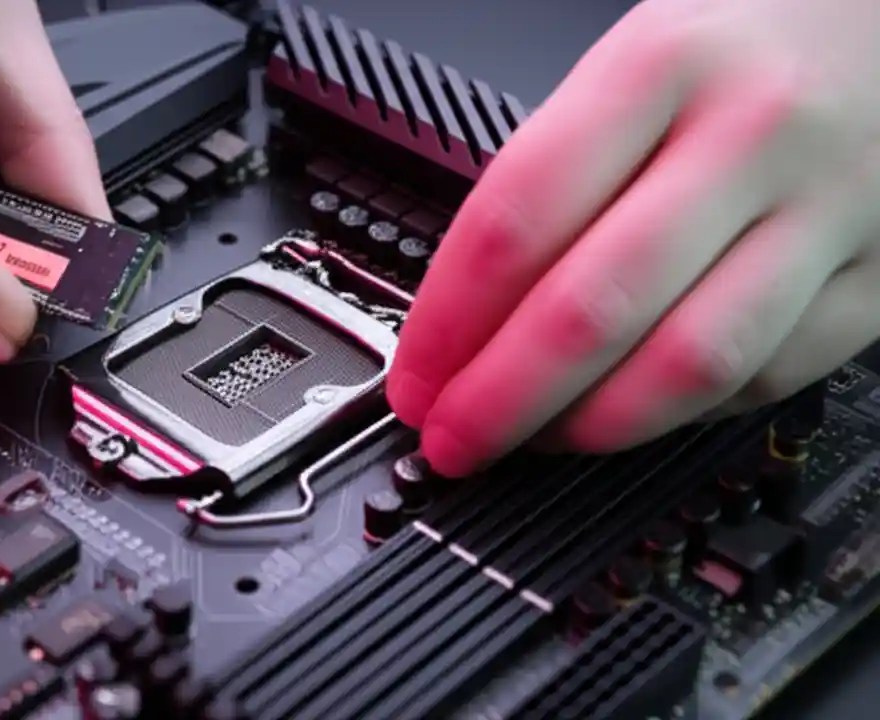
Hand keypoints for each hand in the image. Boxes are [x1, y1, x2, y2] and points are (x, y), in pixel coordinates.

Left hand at [388, 0, 879, 476]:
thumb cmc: (745, 42)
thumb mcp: (634, 59)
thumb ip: (555, 176)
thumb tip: (463, 314)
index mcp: (662, 65)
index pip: (518, 218)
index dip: (447, 322)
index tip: (414, 378)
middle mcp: (752, 136)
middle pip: (595, 306)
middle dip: (501, 398)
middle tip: (453, 437)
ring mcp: (830, 211)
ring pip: (689, 362)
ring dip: (588, 426)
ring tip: (532, 442)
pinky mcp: (877, 277)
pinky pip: (766, 376)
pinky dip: (680, 413)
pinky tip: (629, 413)